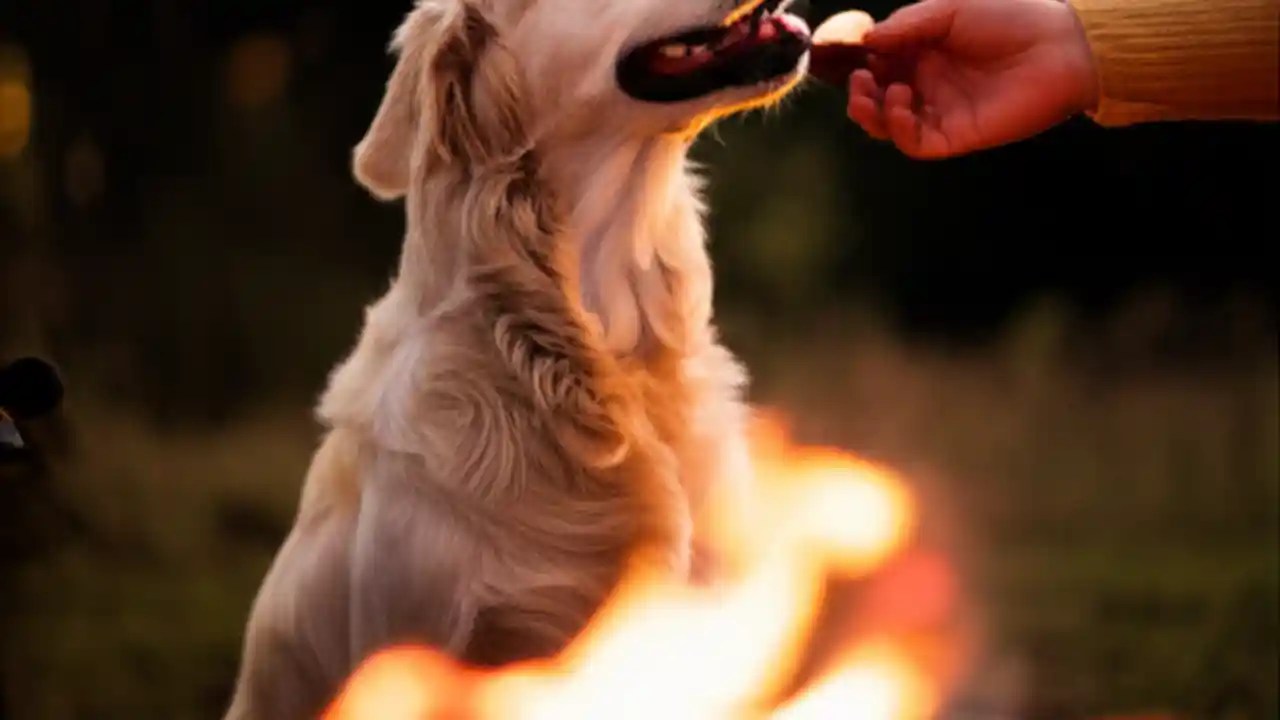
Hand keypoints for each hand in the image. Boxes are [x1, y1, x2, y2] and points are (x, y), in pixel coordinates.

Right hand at [846, 0, 1099, 158]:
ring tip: (871, 93)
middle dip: (860, 92)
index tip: (851, 55)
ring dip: (871, 112)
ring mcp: (940, 112)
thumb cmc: (1008, 17)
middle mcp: (928, 84)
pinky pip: (915, 142)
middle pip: (878, 98)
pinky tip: (902, 103)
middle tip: (859, 81)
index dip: (861, 63)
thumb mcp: (949, 9)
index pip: (880, 64)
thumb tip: (867, 41)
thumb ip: (907, 24)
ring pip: (889, 125)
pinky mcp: (955, 136)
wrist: (1058, 46)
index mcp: (925, 52)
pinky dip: (898, 128)